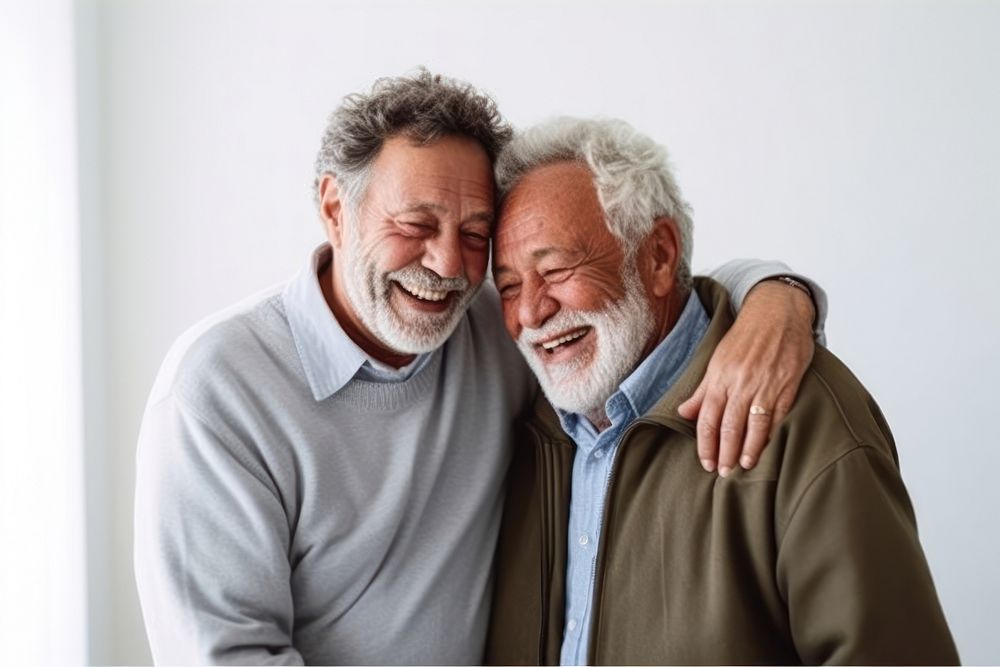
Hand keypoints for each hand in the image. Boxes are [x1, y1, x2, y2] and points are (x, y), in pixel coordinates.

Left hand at [678, 280, 815, 476]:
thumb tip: (684, 413)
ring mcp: (766, 385)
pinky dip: (771, 434)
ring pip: (754, 426)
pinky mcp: (788, 385)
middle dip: (724, 452)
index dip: (706, 443)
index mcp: (720, 377)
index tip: (706, 461)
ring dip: (748, 449)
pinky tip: (766, 447)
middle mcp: (741, 383)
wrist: (778, 312)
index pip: (708, 418)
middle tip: (722, 472)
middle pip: (729, 426)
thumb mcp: (717, 359)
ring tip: (743, 465)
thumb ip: (703, 390)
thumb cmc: (746, 336)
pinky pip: (778, 415)